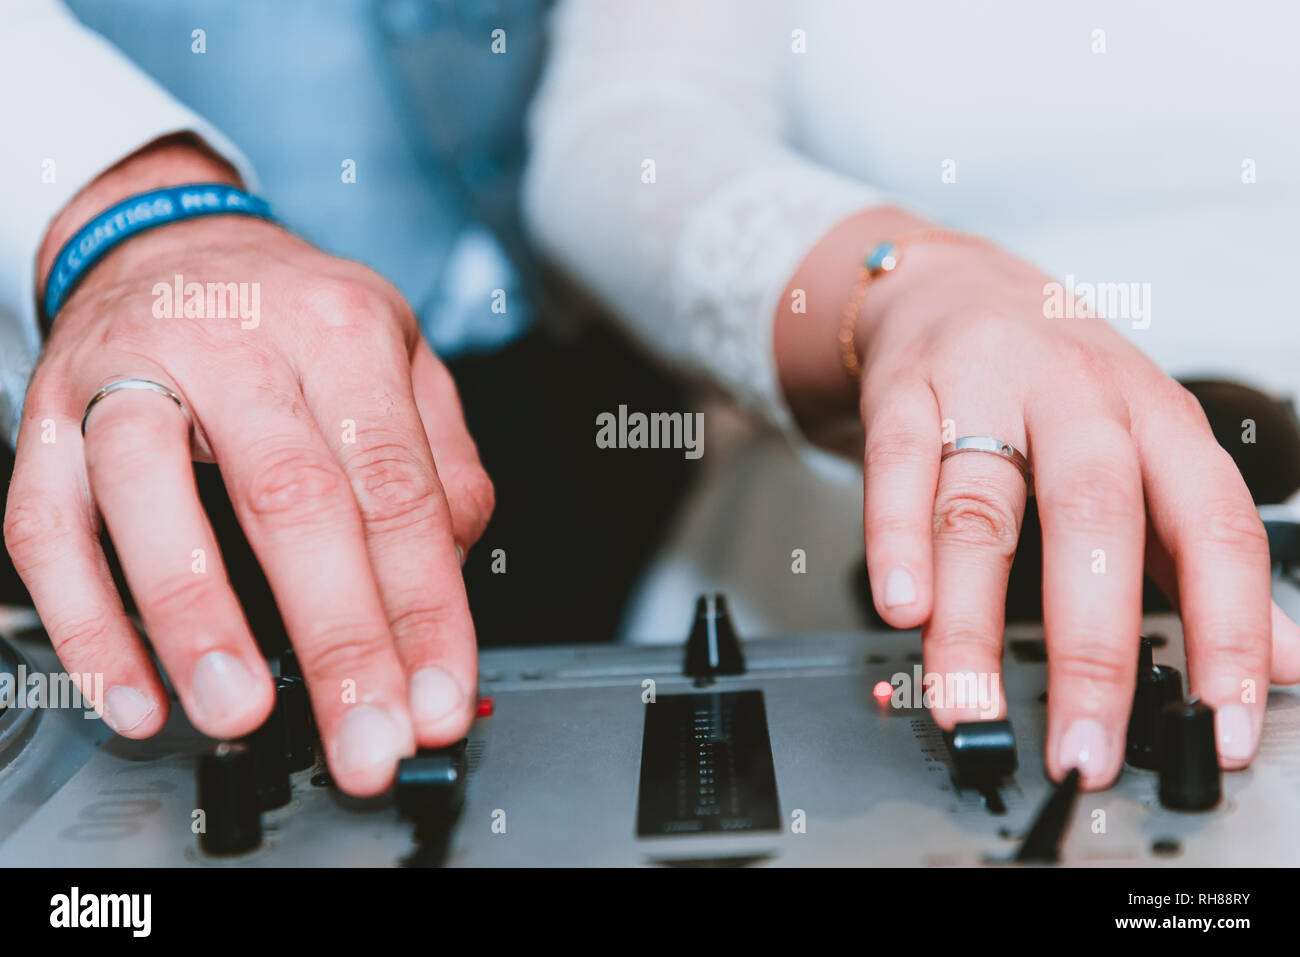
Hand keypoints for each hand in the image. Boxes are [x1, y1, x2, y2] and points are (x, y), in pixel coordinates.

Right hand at [5, 137, 493, 795]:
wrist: (174, 242)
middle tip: (365, 737)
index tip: (436, 696)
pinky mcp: (50, 413)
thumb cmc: (298, 317)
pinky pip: (47, 522)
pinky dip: (85, 616)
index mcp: (344, 333)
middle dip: (337, 637)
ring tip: (238, 711)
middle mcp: (238, 342)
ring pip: (150, 494)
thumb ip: (443, 461)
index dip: (422, 604)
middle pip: (291, 497)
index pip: (396, 487)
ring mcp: (130, 372)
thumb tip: (453, 568)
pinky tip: (130, 691)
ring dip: (195, 620)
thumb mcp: (401, 357)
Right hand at [776, 209, 1299, 789]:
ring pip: (982, 506)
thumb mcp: (1147, 448)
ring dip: (972, 617)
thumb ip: (1198, 556)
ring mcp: (987, 387)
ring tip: (969, 703)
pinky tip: (901, 606)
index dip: (1230, 633)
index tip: (1222, 727)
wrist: (951, 284)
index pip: (1214, 527)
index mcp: (1159, 420)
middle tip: (1082, 743)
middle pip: (1095, 517)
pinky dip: (896, 540)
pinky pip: (899, 465)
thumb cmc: (1053, 382)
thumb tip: (1281, 659)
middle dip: (1091, 646)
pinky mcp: (905, 390)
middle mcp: (1080, 397)